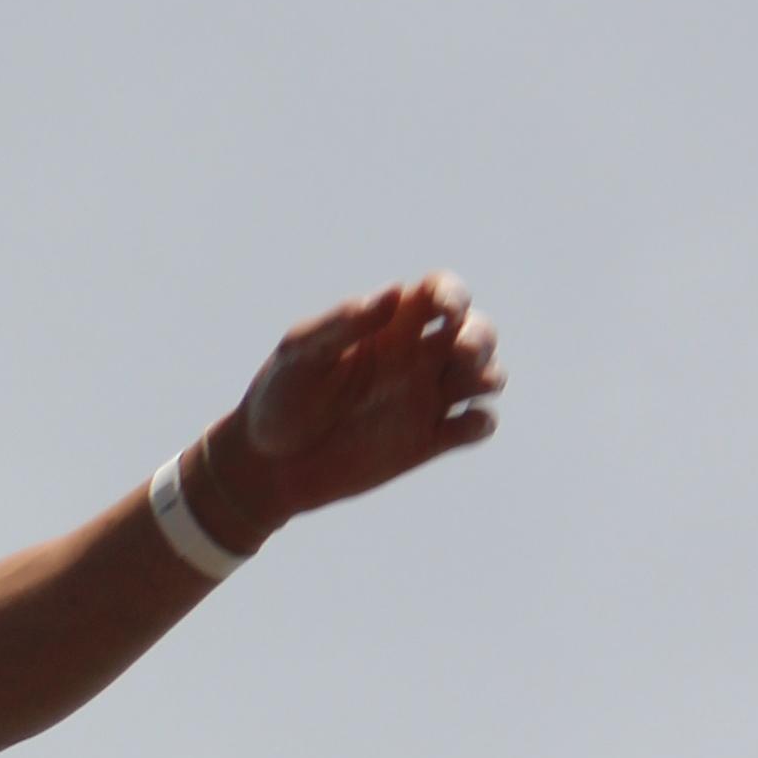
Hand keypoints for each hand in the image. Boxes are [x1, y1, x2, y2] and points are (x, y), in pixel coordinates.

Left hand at [191, 271, 503, 547]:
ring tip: (461, 386)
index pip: (440, 293)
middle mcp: (415, 357)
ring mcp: (424, 399)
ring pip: (486, 375)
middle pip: (477, 330)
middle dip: (481, 336)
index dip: (454, 294)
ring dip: (488, 374)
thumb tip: (392, 295)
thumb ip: (343, 323)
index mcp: (388, 326)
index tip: (444, 310)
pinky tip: (457, 426)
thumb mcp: (300, 353)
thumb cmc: (278, 397)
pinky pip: (477, 425)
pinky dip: (481, 422)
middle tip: (460, 353)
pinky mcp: (427, 442)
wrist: (268, 464)